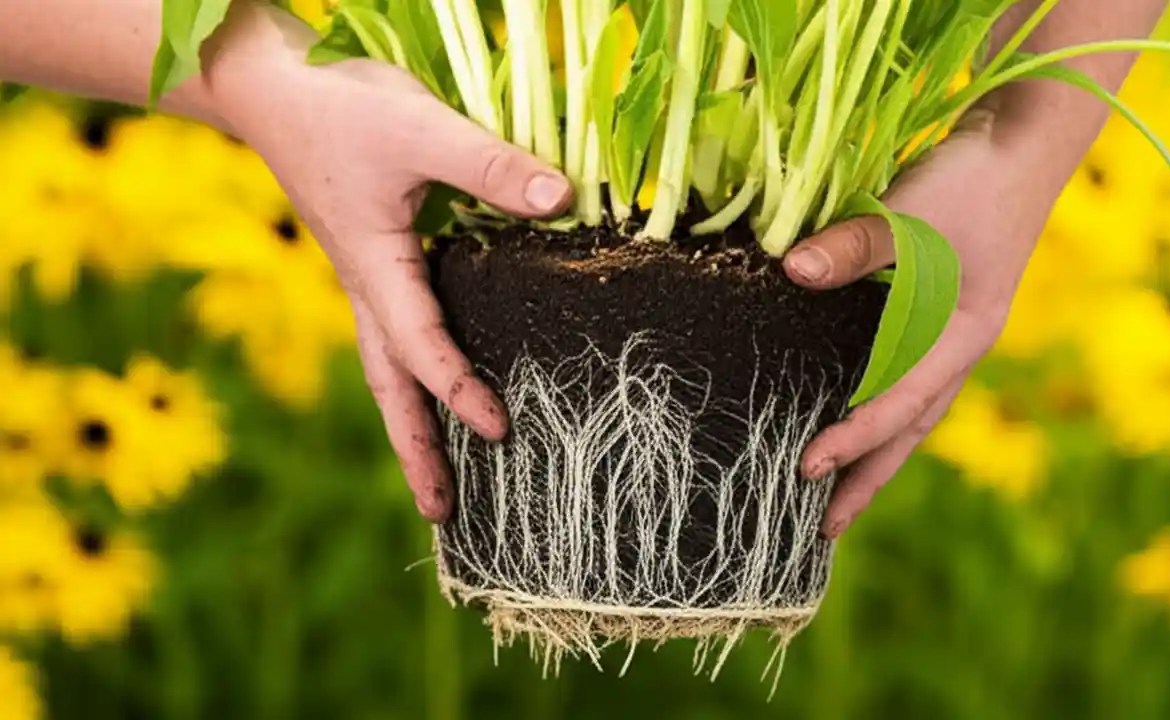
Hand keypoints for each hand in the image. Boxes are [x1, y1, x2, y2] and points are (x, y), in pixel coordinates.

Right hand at [203, 4, 572, 521]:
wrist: (271, 92)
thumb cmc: (340, 110)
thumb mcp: (421, 130)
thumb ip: (491, 165)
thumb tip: (563, 198)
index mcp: (376, 273)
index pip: (422, 349)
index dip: (461, 392)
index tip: (500, 431)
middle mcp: (367, 290)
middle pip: (389, 389)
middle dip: (414, 451)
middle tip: (441, 513)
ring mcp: (366, 281)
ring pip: (387, 371)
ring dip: (410, 425)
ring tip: (435, 481)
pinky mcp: (372, 264)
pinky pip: (394, 339)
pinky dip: (414, 378)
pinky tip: (439, 384)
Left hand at [786, 104, 1069, 539]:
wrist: (1023, 139)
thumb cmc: (974, 177)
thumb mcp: (914, 210)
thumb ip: (856, 243)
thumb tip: (791, 270)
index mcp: (962, 335)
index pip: (900, 404)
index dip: (854, 438)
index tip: (806, 467)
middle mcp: (959, 345)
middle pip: (912, 429)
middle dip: (869, 478)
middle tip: (825, 528)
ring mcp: (952, 331)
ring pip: (912, 410)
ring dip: (876, 452)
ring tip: (836, 495)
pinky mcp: (938, 311)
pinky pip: (905, 377)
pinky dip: (879, 407)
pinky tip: (849, 412)